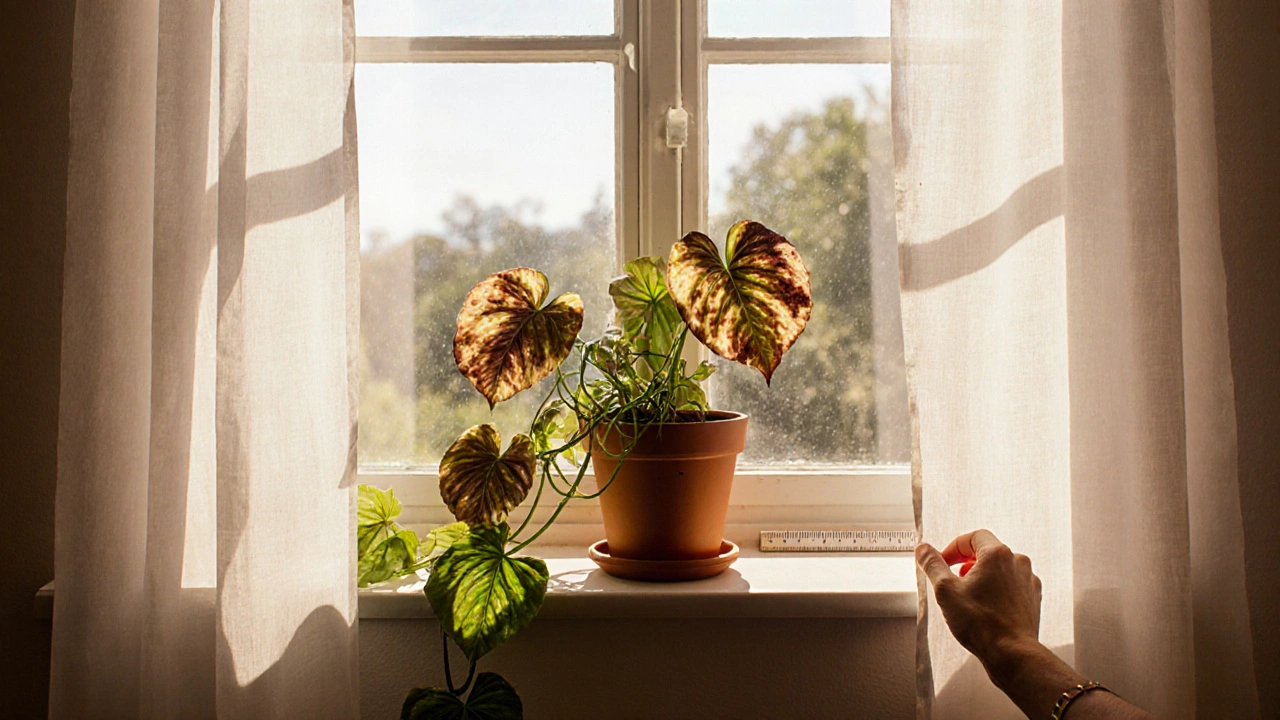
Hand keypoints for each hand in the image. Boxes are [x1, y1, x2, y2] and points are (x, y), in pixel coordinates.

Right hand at [915, 529, 1041, 664]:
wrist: (1011, 653)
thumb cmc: (981, 623)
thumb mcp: (945, 590)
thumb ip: (933, 565)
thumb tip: (923, 549)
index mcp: (997, 554)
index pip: (973, 536)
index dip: (954, 547)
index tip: (944, 561)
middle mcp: (1018, 563)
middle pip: (988, 552)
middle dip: (968, 562)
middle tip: (954, 579)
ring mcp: (1028, 581)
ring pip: (1001, 569)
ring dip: (984, 577)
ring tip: (970, 596)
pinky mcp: (1033, 599)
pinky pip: (1012, 586)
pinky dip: (998, 590)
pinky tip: (986, 607)